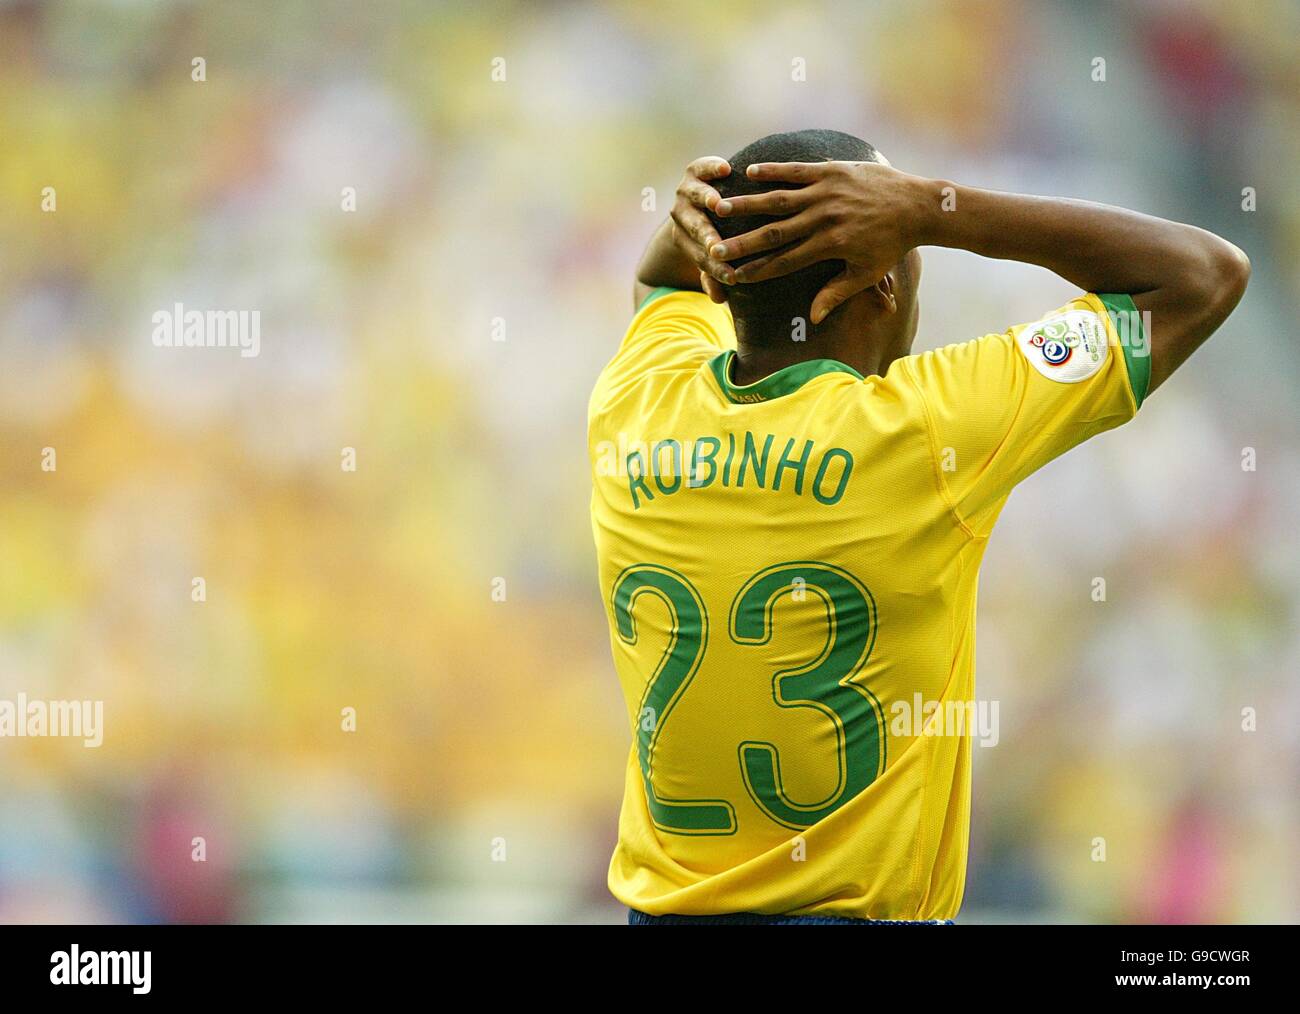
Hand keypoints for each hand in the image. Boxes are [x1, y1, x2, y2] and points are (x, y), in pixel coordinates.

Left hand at [669, 157, 736, 301]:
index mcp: (684, 239)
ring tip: (718, 204)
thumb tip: (720, 299)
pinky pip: (702, 167)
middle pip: (695, 229)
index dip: (716, 269)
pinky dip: (712, 167)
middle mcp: (681, 215)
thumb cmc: (713, 235)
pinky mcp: (694, 170)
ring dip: (706, 200)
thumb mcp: (713, 255)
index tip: (733, 278)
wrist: (701, 199)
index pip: (701, 258)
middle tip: (718, 248)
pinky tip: (727, 169)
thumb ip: (714, 275)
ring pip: (695, 197)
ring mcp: (685, 192)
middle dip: (707, 239)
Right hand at [711, 161, 927, 321]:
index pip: (785, 262)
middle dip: (742, 243)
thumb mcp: (865, 274)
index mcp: (830, 246)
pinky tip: (748, 172)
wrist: (918, 206)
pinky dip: (772, 170)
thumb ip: (836, 294)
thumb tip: (812, 318)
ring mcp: (827, 192)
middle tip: (714, 249)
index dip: (757, 271)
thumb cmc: (891, 244)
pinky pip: (796, 170)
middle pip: (774, 233)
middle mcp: (824, 218)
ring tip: (720, 208)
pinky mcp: (832, 170)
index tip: (733, 277)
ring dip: (748, 205)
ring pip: (779, 199)